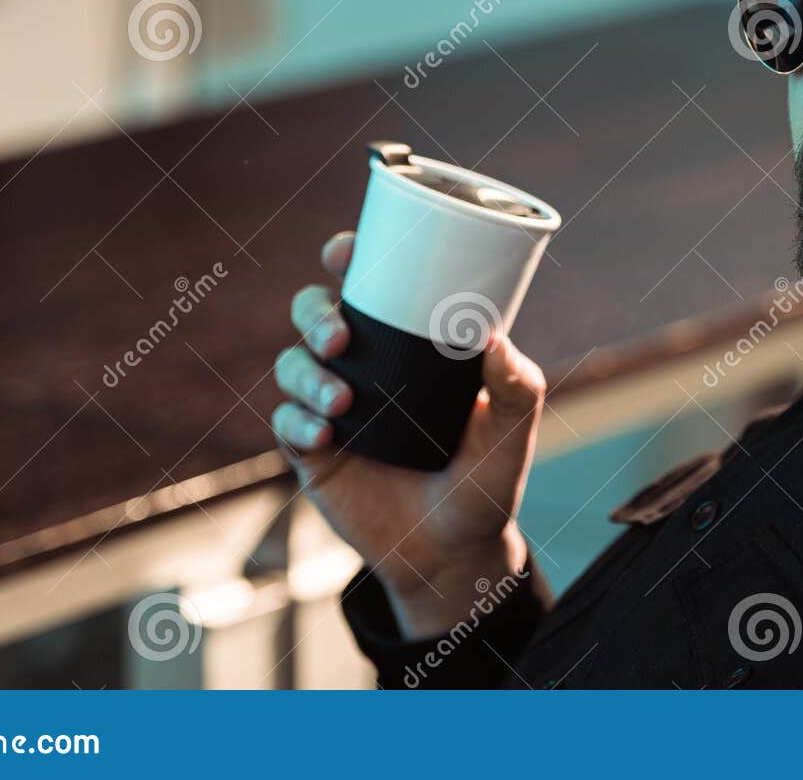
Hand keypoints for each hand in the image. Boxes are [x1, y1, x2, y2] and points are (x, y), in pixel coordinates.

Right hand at [271, 231, 546, 636]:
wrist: (457, 551)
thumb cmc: (487, 477)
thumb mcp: (511, 429)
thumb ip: (515, 385)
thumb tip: (496, 338)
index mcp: (407, 344)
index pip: (369, 286)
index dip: (348, 259)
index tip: (346, 252)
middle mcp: (365, 367)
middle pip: (314, 315)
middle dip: (314, 314)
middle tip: (339, 337)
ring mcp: (335, 408)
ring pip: (292, 365)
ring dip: (305, 372)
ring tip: (340, 402)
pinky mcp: (313, 454)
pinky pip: (286, 423)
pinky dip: (297, 423)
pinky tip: (324, 436)